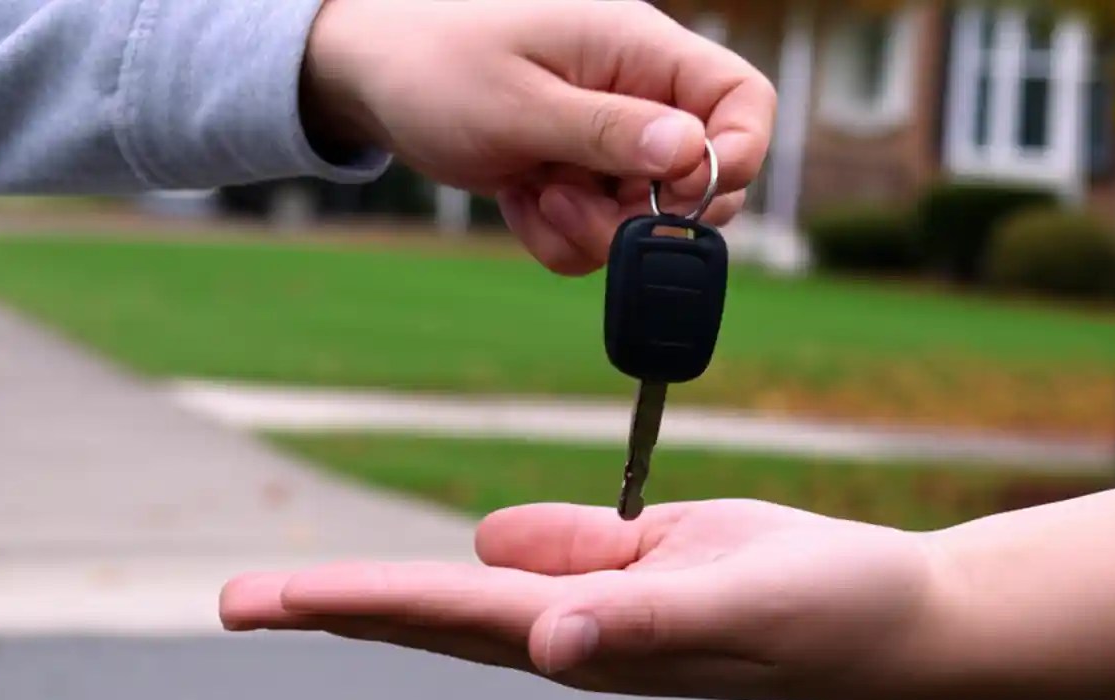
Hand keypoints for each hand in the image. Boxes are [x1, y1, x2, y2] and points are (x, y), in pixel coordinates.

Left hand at [220, 500, 956, 699]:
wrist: (891, 609)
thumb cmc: (832, 612)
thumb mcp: (741, 607)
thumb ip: (641, 619)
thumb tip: (543, 642)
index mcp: (583, 636)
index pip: (440, 613)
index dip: (350, 600)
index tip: (261, 600)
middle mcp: (574, 625)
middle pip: (431, 608)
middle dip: (335, 602)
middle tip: (237, 600)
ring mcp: (602, 597)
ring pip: (479, 581)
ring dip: (397, 582)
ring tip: (315, 589)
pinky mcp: (637, 567)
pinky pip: (553, 550)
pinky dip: (500, 547)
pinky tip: (473, 546)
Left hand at [302, 0, 775, 275]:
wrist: (372, 79)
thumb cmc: (435, 66)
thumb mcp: (519, 103)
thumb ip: (608, 131)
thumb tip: (692, 154)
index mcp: (639, 50)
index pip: (743, 100)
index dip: (737, 156)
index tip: (678, 197)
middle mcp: (637, 94)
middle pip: (704, 177)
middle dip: (646, 216)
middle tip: (575, 205)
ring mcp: (610, 140)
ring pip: (648, 218)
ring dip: (594, 231)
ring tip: (534, 195)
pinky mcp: (581, 177)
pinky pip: (601, 233)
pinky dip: (564, 235)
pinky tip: (521, 199)